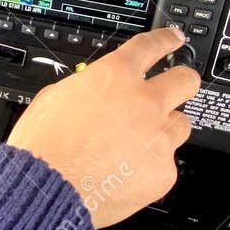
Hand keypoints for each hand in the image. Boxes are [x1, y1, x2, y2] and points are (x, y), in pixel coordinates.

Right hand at [7, 26, 199, 228]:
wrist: (47, 190)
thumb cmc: (43, 147)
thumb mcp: (56, 97)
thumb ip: (88, 87)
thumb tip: (96, 91)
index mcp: (115, 76)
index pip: (153, 46)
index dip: (167, 40)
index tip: (174, 39)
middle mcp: (144, 102)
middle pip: (186, 80)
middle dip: (182, 81)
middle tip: (176, 87)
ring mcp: (158, 137)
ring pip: (181, 124)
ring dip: (165, 128)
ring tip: (140, 143)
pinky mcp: (163, 171)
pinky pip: (167, 163)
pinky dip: (152, 166)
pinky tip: (129, 173)